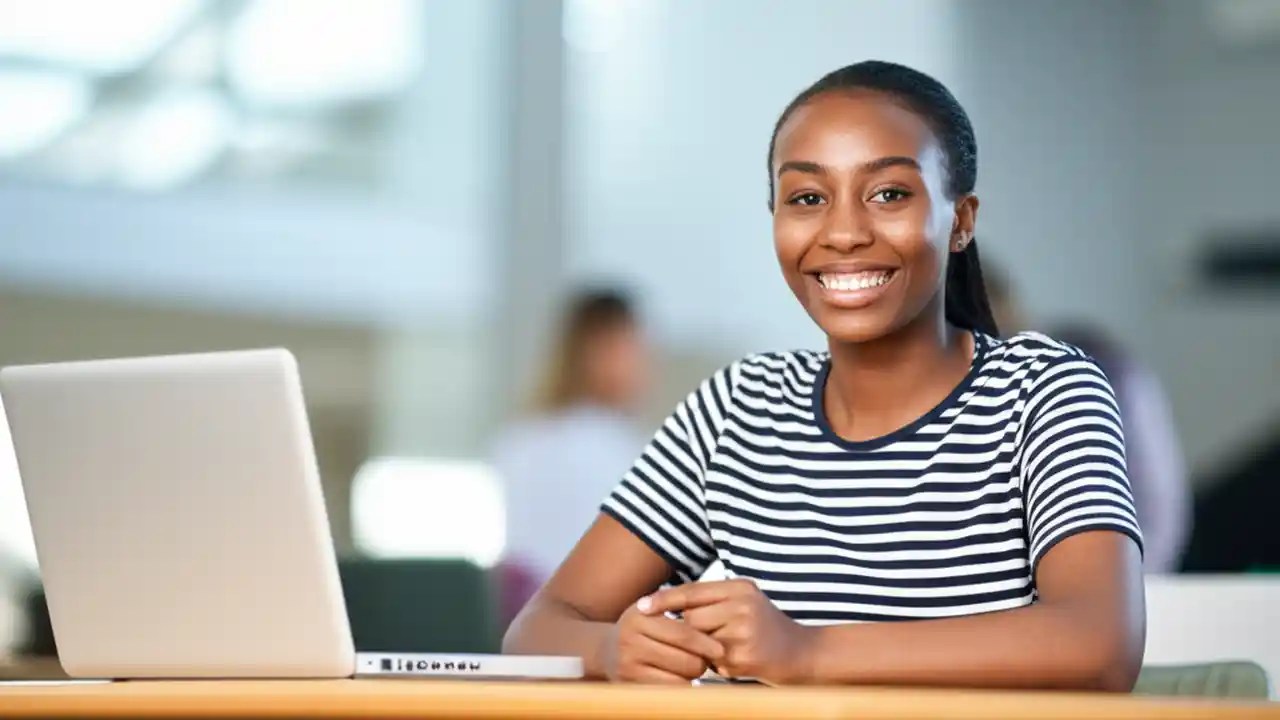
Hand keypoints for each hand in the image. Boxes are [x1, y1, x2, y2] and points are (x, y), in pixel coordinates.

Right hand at [598, 597, 725, 682]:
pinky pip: (668, 692)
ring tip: (690, 669)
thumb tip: (713, 620)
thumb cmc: (639, 629)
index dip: (705, 643)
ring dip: (691, 677)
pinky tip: (679, 679)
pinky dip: (680, 687)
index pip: (683, 633)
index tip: (720, 649)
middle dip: (701, 662)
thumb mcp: (651, 610)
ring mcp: (628, 667)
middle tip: (705, 660)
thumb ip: (676, 609)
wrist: (606, 650)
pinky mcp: (631, 686)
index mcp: (639, 618)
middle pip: (684, 660)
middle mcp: (630, 642)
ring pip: (679, 680)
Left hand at [639, 579, 816, 684]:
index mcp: (740, 587)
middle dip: (693, 632)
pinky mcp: (745, 656)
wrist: (803, 653)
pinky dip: (719, 665)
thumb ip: (712, 600)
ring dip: (705, 649)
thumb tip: (666, 601)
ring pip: (699, 641)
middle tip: (714, 637)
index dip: (664, 599)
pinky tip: (739, 661)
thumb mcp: (744, 602)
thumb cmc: (765, 627)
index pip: (692, 591)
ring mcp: (744, 631)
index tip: (641, 606)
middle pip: (691, 619)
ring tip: (729, 648)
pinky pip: (713, 662)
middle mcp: (742, 605)